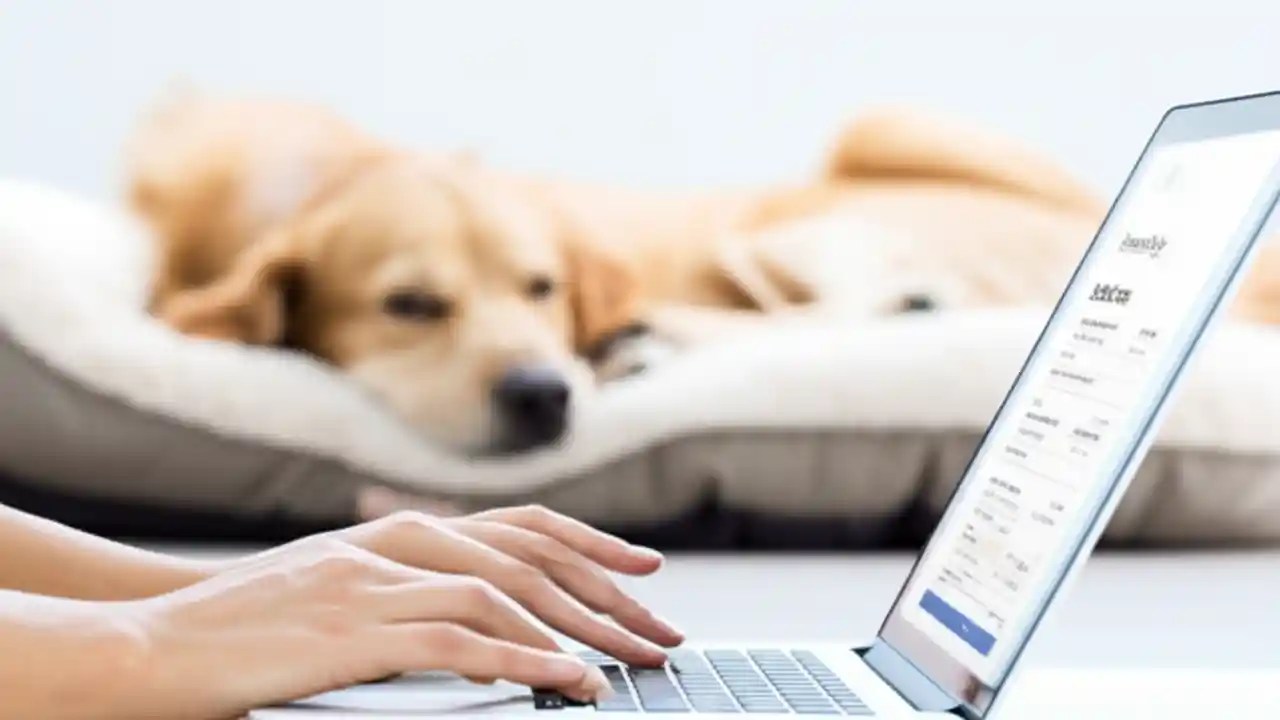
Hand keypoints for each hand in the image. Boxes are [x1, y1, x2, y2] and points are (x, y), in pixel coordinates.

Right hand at [117, 540, 612, 719]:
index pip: (517, 525)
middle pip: (528, 556)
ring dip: (578, 632)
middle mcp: (395, 547)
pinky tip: (566, 683)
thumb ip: (404, 596)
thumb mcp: (334, 591)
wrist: (154, 639)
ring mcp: (374, 585)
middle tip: (661, 628)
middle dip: (605, 593)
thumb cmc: (244, 626)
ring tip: (628, 664)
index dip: (588, 543)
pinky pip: (462, 643)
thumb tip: (479, 630)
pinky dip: (525, 661)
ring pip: (505, 595)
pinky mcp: (354, 633)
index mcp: (396, 534)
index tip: (643, 565)